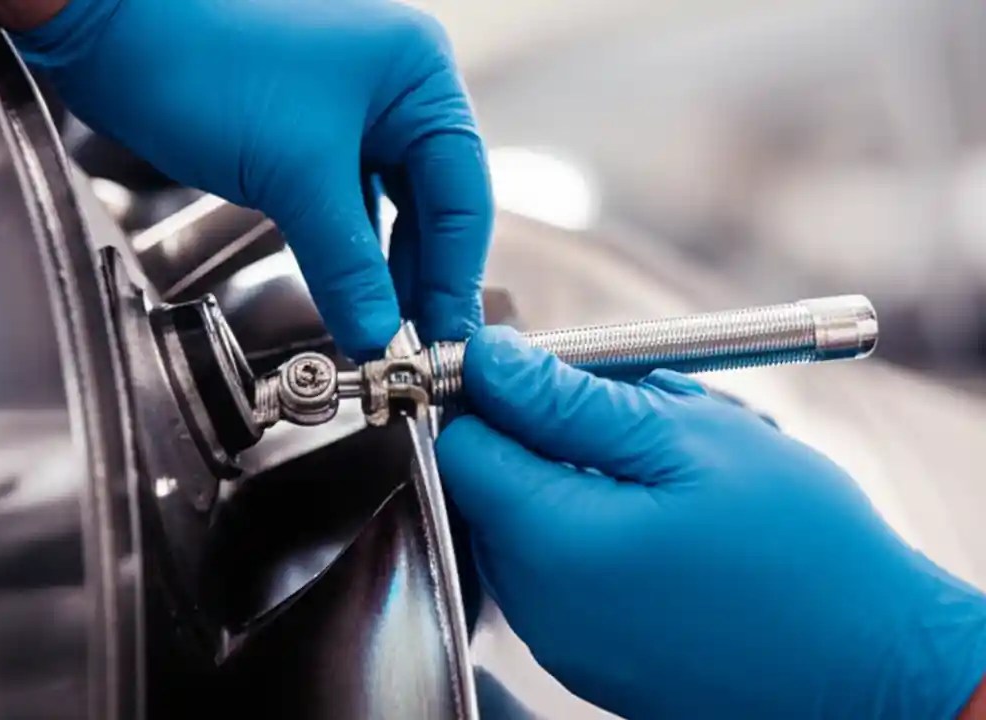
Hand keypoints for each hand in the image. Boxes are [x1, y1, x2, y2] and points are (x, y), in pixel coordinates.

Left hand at [12, 0, 491, 358]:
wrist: (112, 37)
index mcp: (416, 74)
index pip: (462, 191)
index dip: (456, 274)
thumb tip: (378, 334)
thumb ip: (346, 264)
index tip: (444, 337)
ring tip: (384, 333)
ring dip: (384, 273)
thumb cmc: (204, 64)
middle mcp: (395, 89)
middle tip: (418, 347)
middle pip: (433, 204)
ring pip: (388, 211)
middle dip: (422, 278)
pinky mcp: (308, 137)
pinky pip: (346, 206)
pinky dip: (349, 254)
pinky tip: (351, 297)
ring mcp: (351, 113)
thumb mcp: (294, 175)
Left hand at [437, 327, 985, 718]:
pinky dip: (602, 528)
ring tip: (673, 474)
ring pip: (531, 520)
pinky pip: (563, 570)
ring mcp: (560, 637)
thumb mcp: (690, 442)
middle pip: (492, 482)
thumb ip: (569, 400)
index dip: (495, 392)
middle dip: (549, 430)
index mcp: (549, 541)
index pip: (461, 443)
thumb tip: (489, 358)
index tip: (551, 366)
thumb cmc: (801, 555)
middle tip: (643, 416)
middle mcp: (535, 601)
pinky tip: (674, 524)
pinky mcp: (590, 655)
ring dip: (583, 476)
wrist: (872, 674)